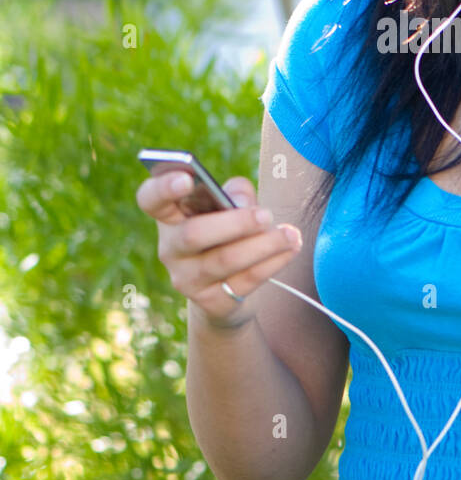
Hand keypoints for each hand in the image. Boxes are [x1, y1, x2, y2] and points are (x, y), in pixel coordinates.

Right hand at [135, 171, 301, 326]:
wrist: (226, 287)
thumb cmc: (227, 232)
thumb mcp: (228, 205)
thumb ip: (236, 193)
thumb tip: (243, 204)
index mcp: (169, 216)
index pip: (151, 199)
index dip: (163, 187)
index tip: (187, 178)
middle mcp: (171, 249)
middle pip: (193, 235)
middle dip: (235, 223)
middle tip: (266, 215)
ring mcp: (187, 279)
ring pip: (225, 260)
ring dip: (263, 245)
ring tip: (290, 234)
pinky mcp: (211, 301)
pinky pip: (245, 280)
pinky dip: (273, 262)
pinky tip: (290, 249)